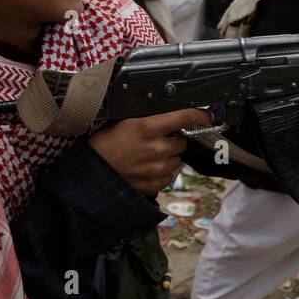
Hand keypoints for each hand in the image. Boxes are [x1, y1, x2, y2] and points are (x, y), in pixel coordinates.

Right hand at [87, 107, 211, 196]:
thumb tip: (167, 115)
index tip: (206, 116)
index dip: (199, 115)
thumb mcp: (122, 122)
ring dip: (168, 158)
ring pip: (177, 160)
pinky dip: (162, 173)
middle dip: (172, 140)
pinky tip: (146, 169)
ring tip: (147, 157)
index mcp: (147, 127)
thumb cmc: (103, 146)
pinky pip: (169, 176)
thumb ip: (147, 118)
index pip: (184, 117)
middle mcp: (156, 147)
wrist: (92, 174)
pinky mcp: (155, 184)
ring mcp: (157, 168)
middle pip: (182, 141)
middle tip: (154, 142)